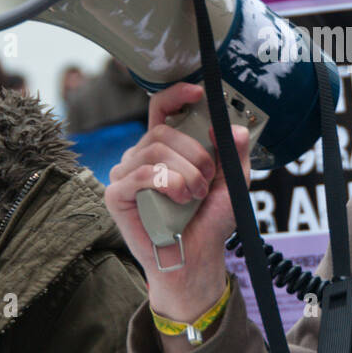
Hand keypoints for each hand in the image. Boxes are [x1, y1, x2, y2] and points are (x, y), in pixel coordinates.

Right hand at [105, 82, 251, 331]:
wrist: (196, 259)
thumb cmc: (209, 221)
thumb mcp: (232, 182)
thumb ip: (236, 154)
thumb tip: (235, 128)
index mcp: (167, 147)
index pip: (161, 107)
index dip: (176, 94)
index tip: (198, 92)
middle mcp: (142, 155)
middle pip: (162, 131)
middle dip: (194, 153)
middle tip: (207, 179)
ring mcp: (125, 174)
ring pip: (154, 150)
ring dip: (185, 171)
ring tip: (195, 195)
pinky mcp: (115, 194)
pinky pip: (139, 173)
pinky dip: (166, 182)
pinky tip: (179, 199)